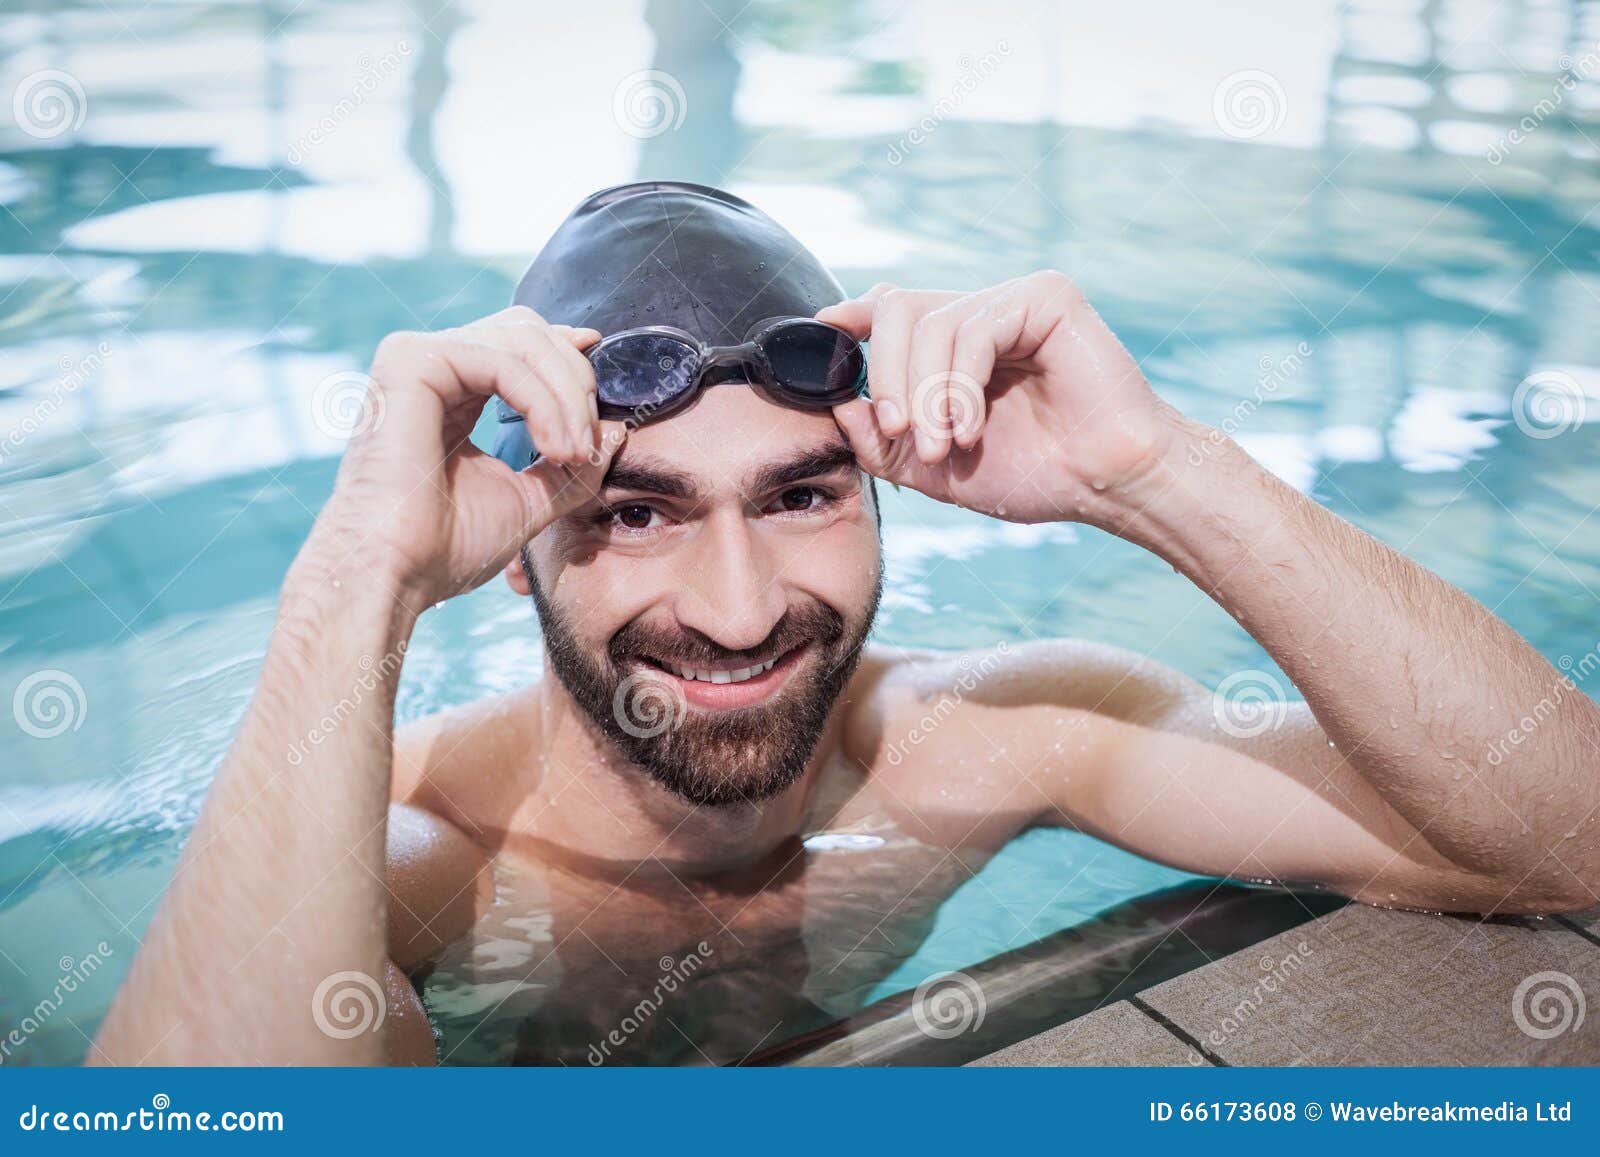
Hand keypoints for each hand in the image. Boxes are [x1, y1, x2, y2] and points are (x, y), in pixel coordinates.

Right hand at [302, 307, 625, 606]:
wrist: (394, 573)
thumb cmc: (444, 547)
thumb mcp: (527, 500)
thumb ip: (570, 466)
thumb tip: (619, 431)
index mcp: (452, 391)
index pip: (522, 345)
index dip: (569, 358)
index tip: (605, 398)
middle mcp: (432, 365)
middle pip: (528, 331)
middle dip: (576, 381)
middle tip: (590, 444)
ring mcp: (417, 357)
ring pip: (523, 341)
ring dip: (567, 398)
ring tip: (576, 454)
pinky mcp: (411, 361)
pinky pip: (504, 362)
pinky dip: (544, 404)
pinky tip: (557, 448)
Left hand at [819, 271, 1179, 524]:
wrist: (1107, 485)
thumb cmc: (1035, 475)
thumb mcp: (936, 468)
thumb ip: (884, 442)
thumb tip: (840, 407)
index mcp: (955, 343)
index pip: (891, 309)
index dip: (851, 317)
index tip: (821, 334)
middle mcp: (981, 311)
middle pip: (899, 308)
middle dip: (891, 376)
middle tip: (905, 433)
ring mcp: (1014, 298)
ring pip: (933, 324)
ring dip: (929, 395)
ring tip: (945, 447)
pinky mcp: (1046, 296)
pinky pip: (975, 329)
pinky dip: (962, 384)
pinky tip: (971, 428)